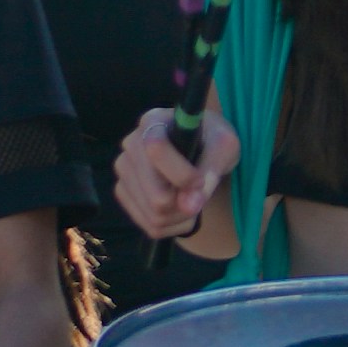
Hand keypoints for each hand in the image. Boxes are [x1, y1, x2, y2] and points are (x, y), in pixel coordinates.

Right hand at [115, 106, 235, 251]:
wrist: (200, 148)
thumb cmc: (212, 142)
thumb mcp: (224, 147)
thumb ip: (210, 172)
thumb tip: (189, 205)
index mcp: (153, 121)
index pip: (156, 149)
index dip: (183, 174)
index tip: (201, 180)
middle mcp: (131, 144)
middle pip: (156, 195)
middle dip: (186, 203)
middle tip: (200, 193)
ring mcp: (124, 170)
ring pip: (154, 215)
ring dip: (183, 216)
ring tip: (193, 199)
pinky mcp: (123, 192)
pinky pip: (150, 225)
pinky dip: (174, 225)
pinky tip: (182, 209)